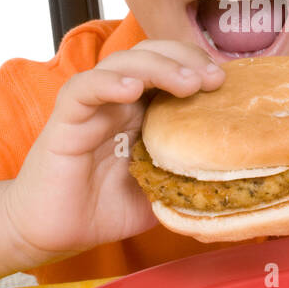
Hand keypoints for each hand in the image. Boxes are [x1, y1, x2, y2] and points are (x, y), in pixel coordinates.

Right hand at [3, 40, 224, 263]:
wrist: (53, 233)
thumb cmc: (103, 210)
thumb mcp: (161, 193)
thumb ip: (189, 180)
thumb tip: (236, 181)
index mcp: (141, 111)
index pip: (171, 67)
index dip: (199, 66)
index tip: (227, 84)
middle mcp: (118, 101)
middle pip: (150, 54)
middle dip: (186, 58)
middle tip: (213, 80)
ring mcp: (91, 106)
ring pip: (121, 64)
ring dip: (158, 67)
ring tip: (187, 83)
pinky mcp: (65, 120)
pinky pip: (84, 88)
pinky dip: (109, 83)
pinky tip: (132, 90)